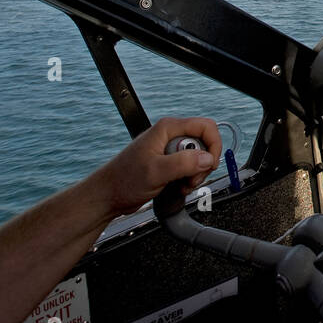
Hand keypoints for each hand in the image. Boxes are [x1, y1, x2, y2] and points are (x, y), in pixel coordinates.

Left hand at [88, 117, 223, 217]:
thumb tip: (208, 158)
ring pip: (199, 158)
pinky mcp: (170, 163)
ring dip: (196, 175)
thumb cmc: (124, 180)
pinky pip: (190, 168)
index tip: (210, 164)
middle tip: (190, 179)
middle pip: (205, 144)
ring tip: (181, 185)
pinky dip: (189, 180)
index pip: (206, 127)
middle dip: (203, 165)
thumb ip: (183, 163)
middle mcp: (171, 136)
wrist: (109, 195)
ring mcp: (170, 150)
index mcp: (168, 129)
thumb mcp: (156, 171)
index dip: (213, 145)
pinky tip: (177, 187)